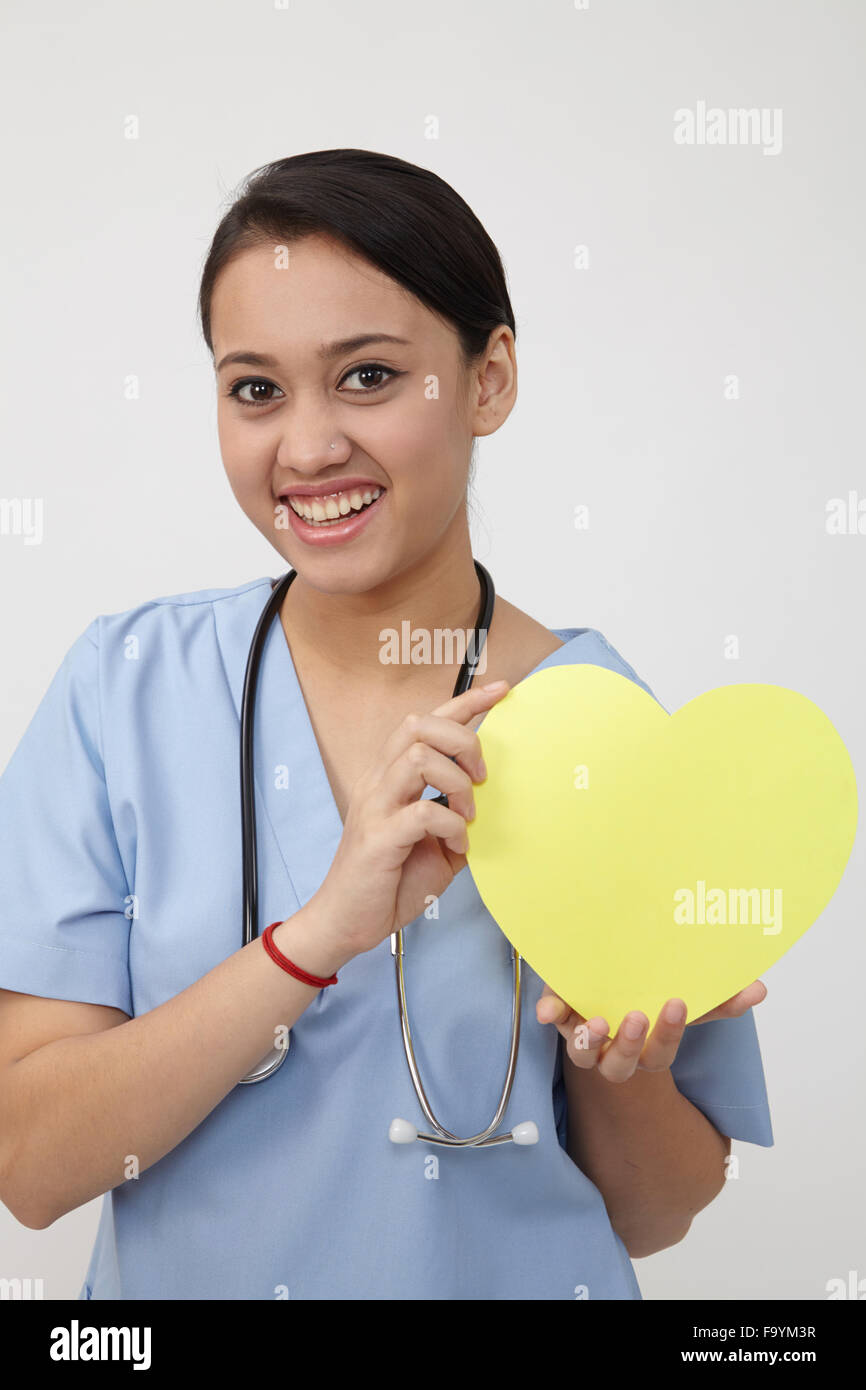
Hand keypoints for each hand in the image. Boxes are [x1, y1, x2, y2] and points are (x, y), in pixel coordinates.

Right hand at [313, 679, 510, 957]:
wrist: (345, 923)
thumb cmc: (389, 881)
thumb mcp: (435, 846)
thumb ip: (457, 819)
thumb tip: (491, 804)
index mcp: (389, 778)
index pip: (424, 722)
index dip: (464, 702)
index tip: (501, 690)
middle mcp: (378, 783)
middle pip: (418, 725)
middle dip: (462, 739)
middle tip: (480, 777)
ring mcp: (376, 807)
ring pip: (417, 756)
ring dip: (455, 781)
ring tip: (468, 814)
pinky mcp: (379, 837)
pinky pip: (423, 811)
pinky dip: (452, 824)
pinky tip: (458, 844)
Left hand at [536, 980, 767, 1080]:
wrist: (603, 979)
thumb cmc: (648, 995)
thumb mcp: (683, 997)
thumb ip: (718, 997)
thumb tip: (759, 989)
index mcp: (645, 1049)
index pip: (660, 1053)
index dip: (668, 1034)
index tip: (677, 1003)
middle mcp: (612, 1052)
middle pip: (619, 1065)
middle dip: (628, 1045)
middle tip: (637, 1016)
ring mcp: (584, 1037)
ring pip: (582, 1053)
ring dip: (588, 1039)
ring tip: (597, 1020)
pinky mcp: (560, 1015)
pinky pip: (554, 1016)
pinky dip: (551, 1011)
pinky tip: (549, 1008)